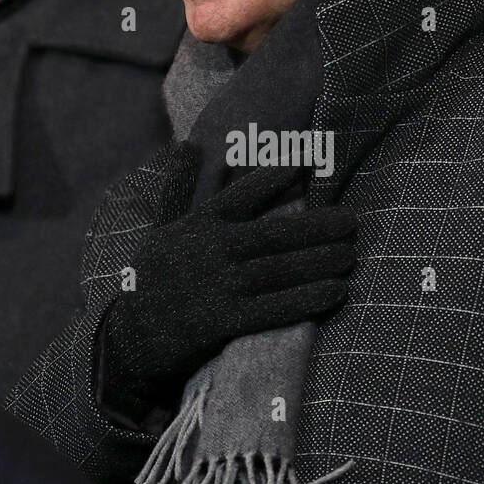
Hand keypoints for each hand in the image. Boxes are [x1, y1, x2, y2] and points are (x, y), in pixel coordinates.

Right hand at [95, 141, 356, 417]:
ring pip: (281, 269)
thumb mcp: (160, 228)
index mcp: (200, 223)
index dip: (279, 176)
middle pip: (276, 233)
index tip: (311, 161)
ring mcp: (219, 285)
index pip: (245, 192)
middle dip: (318, 227)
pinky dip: (308, 299)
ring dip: (320, 262)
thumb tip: (187, 145)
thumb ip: (178, 187)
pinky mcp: (224, 321)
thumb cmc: (151, 279)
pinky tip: (337, 292)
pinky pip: (275, 308)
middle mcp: (212, 250)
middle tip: (352, 221)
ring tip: (351, 255)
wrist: (130, 338)